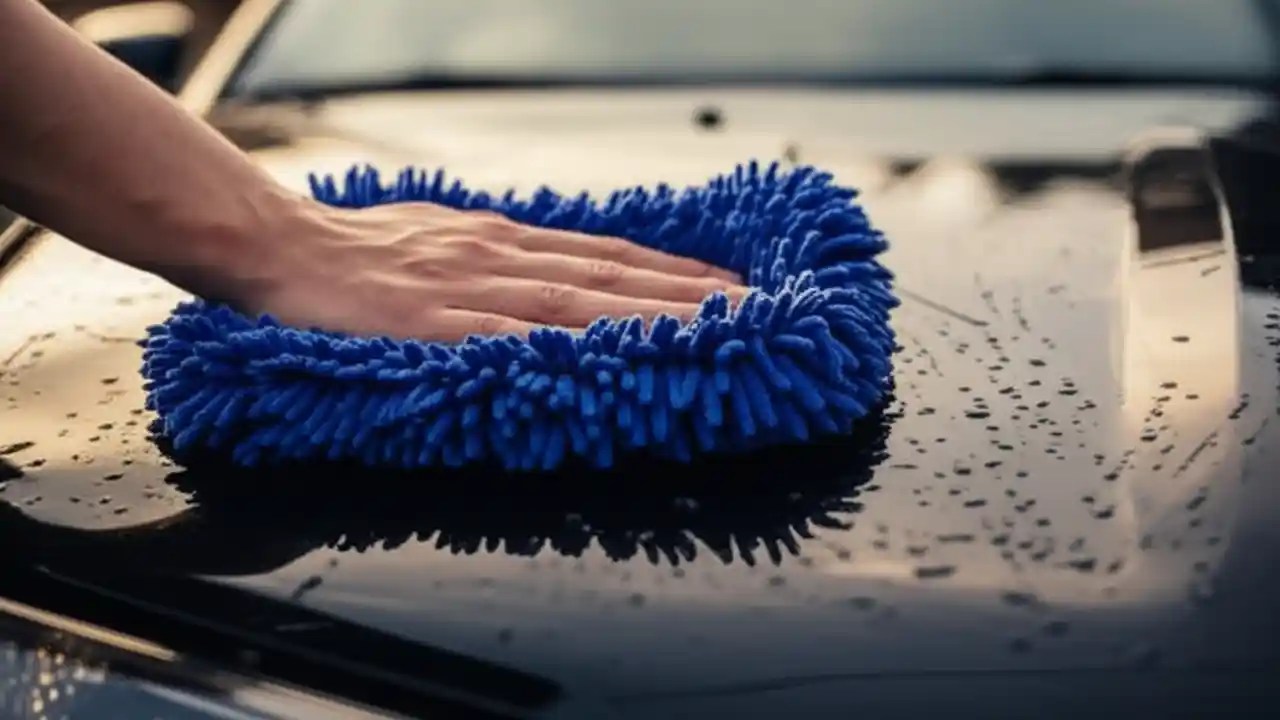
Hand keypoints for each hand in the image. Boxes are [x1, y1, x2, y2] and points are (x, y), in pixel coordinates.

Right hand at [233, 199, 747, 341]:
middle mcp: (499, 256)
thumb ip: (499, 257)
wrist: (276, 245)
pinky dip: (565, 348)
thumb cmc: (357, 251)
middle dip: (687, 293)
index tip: (731, 285)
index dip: (674, 271)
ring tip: (716, 329)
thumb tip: (556, 274)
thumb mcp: (443, 238)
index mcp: (502, 240)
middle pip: (611, 277)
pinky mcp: (431, 327)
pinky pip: (508, 339)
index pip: (608, 255)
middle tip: (756, 308)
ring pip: (578, 303)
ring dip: (651, 315)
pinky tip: (611, 359)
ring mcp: (468, 289)